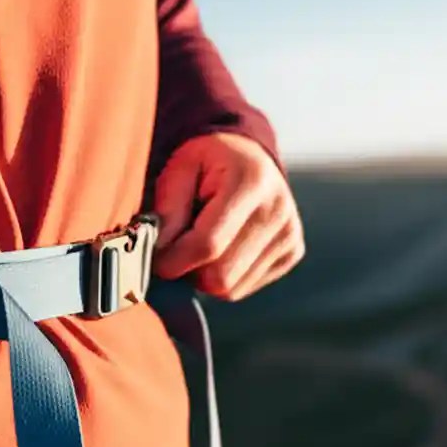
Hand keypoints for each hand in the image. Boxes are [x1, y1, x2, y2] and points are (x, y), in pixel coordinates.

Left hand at [152, 132, 303, 300]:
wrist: (248, 158)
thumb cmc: (207, 164)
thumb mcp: (180, 167)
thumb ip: (169, 206)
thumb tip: (159, 249)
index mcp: (252, 182)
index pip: (208, 244)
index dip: (173, 260)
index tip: (155, 259)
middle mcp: (278, 211)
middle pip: (221, 275)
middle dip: (188, 270)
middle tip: (176, 249)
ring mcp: (289, 235)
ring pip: (229, 288)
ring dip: (203, 276)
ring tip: (200, 243)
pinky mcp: (292, 254)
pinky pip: (241, 289)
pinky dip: (222, 278)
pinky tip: (221, 249)